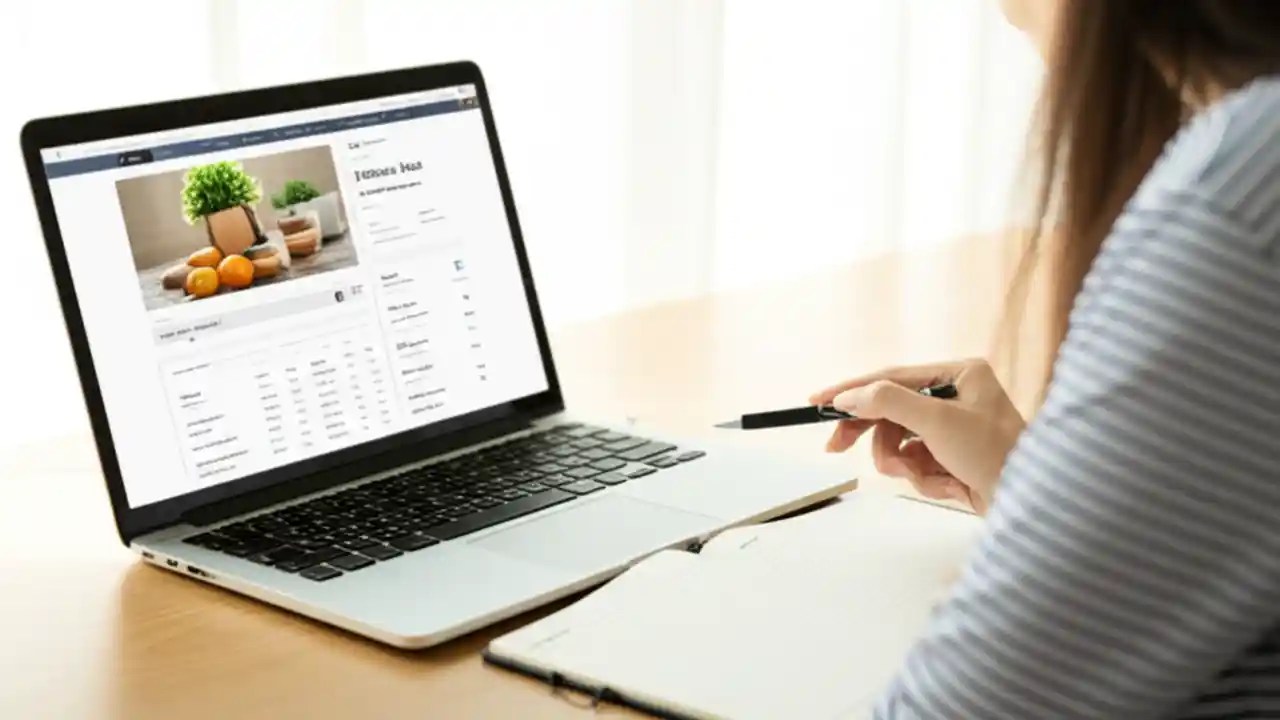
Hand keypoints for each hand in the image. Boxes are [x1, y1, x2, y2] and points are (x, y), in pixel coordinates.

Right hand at [809, 359, 1024, 514]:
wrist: (1029, 506)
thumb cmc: (994, 455)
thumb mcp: (937, 421)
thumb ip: (888, 402)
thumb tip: (848, 397)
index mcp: (959, 373)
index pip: (892, 376)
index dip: (852, 390)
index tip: (818, 402)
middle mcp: (957, 395)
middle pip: (892, 410)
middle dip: (876, 436)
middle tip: (835, 448)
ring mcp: (955, 428)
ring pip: (900, 441)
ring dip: (903, 463)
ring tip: (919, 475)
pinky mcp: (954, 457)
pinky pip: (917, 463)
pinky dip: (924, 477)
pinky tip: (947, 486)